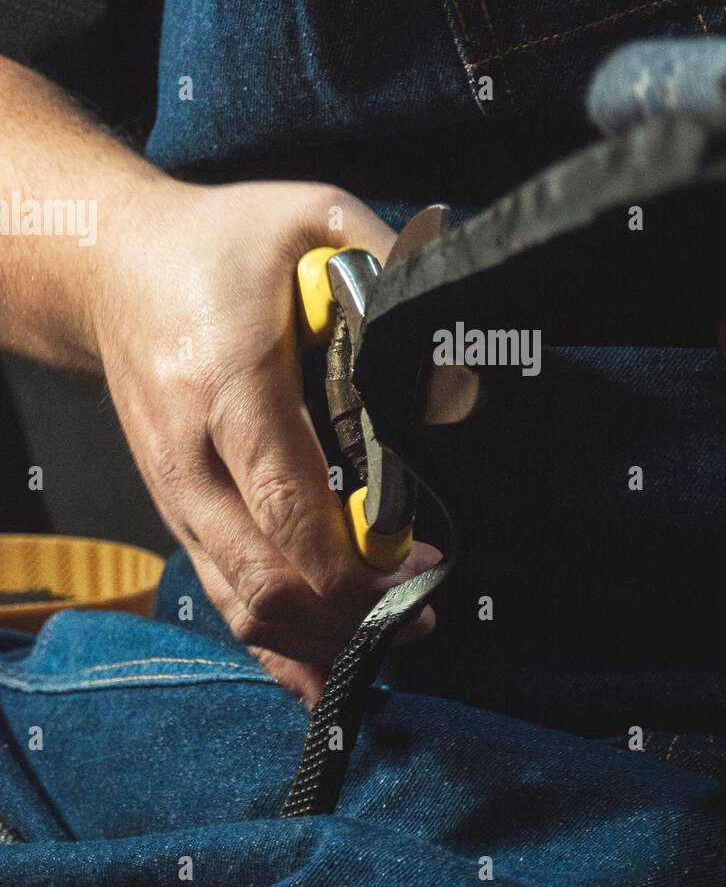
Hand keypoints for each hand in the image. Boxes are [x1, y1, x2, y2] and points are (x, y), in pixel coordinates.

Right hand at [91, 175, 437, 702]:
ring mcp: (174, 492)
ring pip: (241, 602)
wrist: (112, 267)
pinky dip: (276, 646)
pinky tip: (327, 669)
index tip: (421, 566)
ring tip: (394, 639)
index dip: (354, 554)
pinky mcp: (177, 512)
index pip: (284, 498)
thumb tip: (452, 387)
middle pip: (263, 571)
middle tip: (424, 613)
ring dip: (320, 637)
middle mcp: (188, 451)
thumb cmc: (223, 244)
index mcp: (225, 380)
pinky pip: (223, 598)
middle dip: (350, 611)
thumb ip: (393, 277)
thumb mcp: (315, 217)